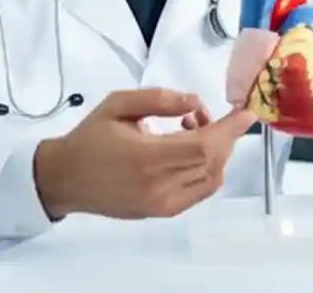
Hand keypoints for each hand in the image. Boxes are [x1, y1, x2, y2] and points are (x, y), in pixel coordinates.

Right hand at [33, 89, 256, 220]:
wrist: (65, 178)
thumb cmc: (90, 138)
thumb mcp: (118, 104)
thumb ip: (159, 99)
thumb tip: (196, 102)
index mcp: (147, 158)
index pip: (204, 146)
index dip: (230, 129)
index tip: (247, 113)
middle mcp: (159, 186)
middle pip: (212, 161)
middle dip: (223, 135)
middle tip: (206, 114)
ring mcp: (162, 204)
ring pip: (211, 178)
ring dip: (215, 151)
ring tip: (191, 128)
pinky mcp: (162, 212)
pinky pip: (200, 191)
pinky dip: (207, 169)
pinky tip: (188, 150)